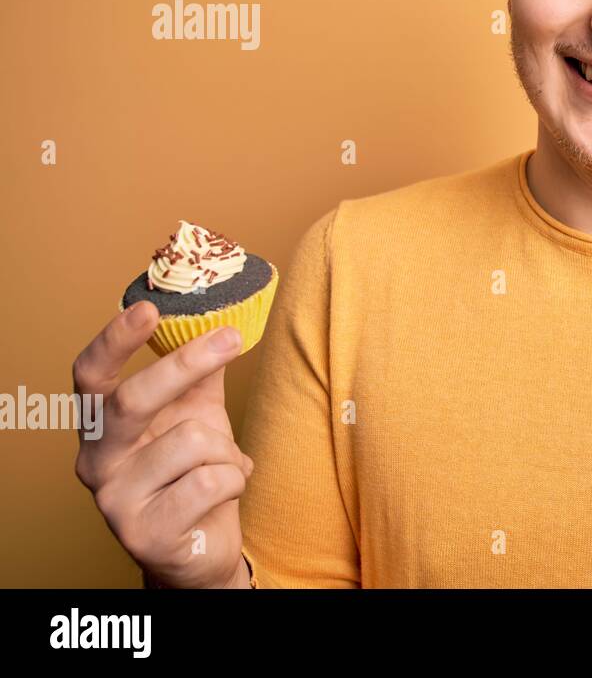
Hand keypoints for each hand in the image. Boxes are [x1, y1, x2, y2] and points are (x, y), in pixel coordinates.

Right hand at [73, 301, 253, 587]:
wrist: (204, 548)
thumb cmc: (195, 473)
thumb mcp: (198, 415)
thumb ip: (200, 373)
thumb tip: (219, 319)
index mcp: (102, 428)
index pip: (90, 377)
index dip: (114, 341)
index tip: (147, 308)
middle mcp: (95, 462)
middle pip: (131, 401)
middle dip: (184, 365)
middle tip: (229, 339)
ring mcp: (115, 502)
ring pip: (191, 441)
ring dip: (227, 449)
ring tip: (225, 467)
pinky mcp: (145, 534)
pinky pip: (210, 480)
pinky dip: (234, 479)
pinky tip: (225, 493)